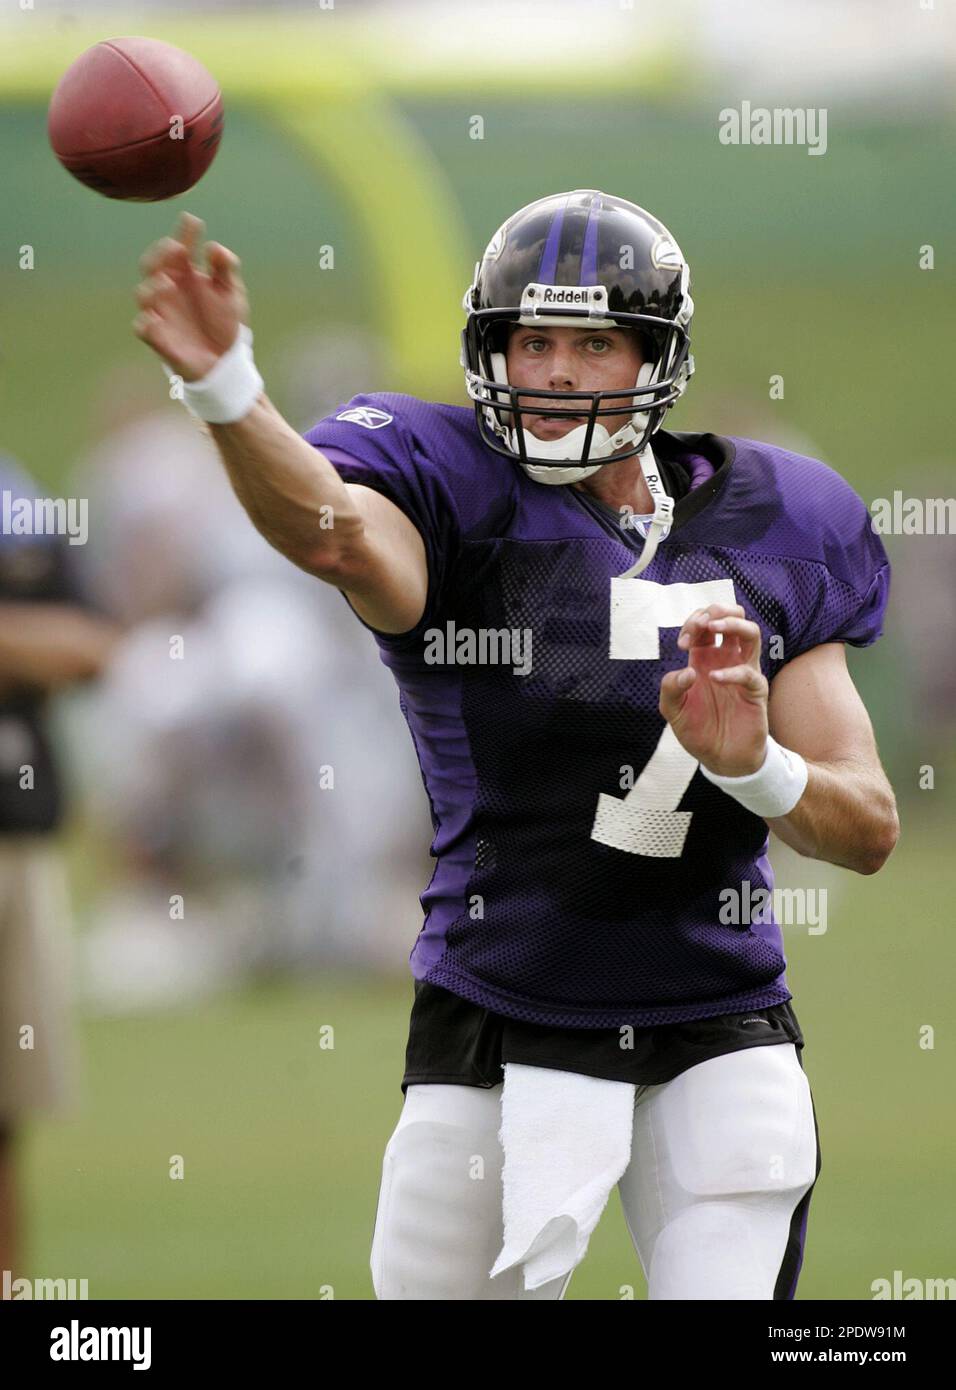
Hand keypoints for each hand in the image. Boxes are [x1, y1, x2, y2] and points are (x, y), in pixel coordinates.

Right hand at [132, 212, 249, 380]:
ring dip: (152, 286)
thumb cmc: (226, 324)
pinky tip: (156, 318)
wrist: (227, 363)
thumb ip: (226, 268)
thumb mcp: (232, 294)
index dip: (184, 234)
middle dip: (160, 254)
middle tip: (176, 248)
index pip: (179, 248)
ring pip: (142, 294)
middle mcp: (169, 290)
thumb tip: (214, 247)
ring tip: (168, 282)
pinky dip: (146, 322)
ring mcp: (161, 313)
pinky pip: (143, 328)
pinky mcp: (159, 338)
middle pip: (152, 264)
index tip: (192, 222)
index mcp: (186, 275)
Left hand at [658, 602, 768, 776]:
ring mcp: (743, 671)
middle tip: (700, 626)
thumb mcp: (672, 711)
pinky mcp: (756, 691)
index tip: (682, 643)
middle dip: (714, 611)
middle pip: (732, 616)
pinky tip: (714, 679)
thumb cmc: (699, 730)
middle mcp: (726, 659)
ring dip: (732, 623)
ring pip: (751, 632)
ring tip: (714, 628)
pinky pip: (749, 672)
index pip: (705, 623)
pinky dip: (731, 671)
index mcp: (705, 657)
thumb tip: (687, 671)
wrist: (721, 758)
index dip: (693, 623)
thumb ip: (670, 688)